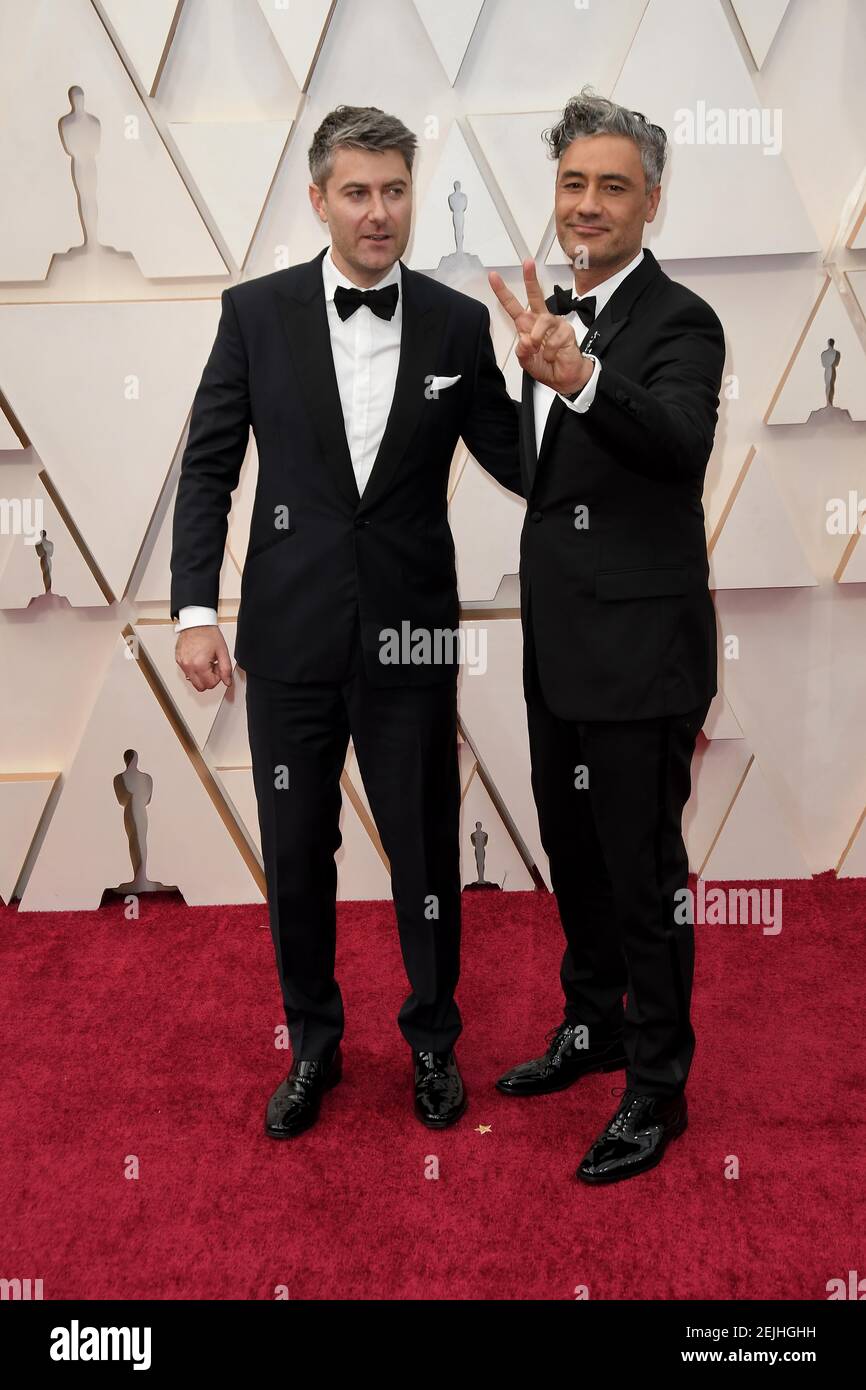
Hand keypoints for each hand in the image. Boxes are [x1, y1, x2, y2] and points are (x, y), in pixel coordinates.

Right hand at [175, 625, 232, 691]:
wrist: (196, 622)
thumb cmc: (208, 633)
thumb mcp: (222, 652)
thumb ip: (226, 669)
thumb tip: (227, 681)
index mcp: (199, 665)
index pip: (210, 684)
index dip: (217, 678)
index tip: (218, 667)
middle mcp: (188, 666)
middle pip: (200, 686)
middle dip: (209, 679)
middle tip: (212, 666)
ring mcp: (181, 664)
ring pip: (193, 681)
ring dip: (201, 675)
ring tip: (205, 661)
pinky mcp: (178, 660)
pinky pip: (187, 673)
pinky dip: (194, 669)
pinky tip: (198, 659)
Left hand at [489, 258, 592, 395]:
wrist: (565, 378)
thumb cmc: (547, 367)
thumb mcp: (527, 362)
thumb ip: (522, 352)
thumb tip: (526, 340)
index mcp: (527, 325)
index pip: (513, 306)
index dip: (503, 292)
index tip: (494, 277)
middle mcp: (540, 321)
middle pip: (535, 295)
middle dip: (530, 279)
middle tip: (528, 263)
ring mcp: (555, 324)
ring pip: (542, 320)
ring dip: (537, 338)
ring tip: (539, 350)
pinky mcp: (566, 330)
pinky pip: (554, 338)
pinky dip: (550, 352)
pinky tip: (552, 356)